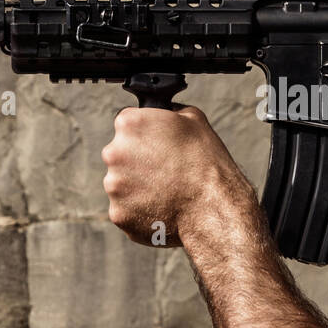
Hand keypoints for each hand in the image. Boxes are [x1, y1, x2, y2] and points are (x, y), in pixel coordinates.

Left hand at [101, 104, 252, 246]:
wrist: (213, 208)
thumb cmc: (207, 164)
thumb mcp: (194, 120)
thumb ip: (168, 114)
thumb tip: (164, 116)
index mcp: (129, 124)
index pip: (127, 124)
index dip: (145, 135)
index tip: (159, 146)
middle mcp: (114, 153)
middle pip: (119, 155)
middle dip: (137, 162)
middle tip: (164, 171)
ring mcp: (113, 185)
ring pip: (121, 184)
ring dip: (137, 187)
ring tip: (166, 192)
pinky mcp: (118, 213)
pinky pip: (125, 209)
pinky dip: (139, 210)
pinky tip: (162, 208)